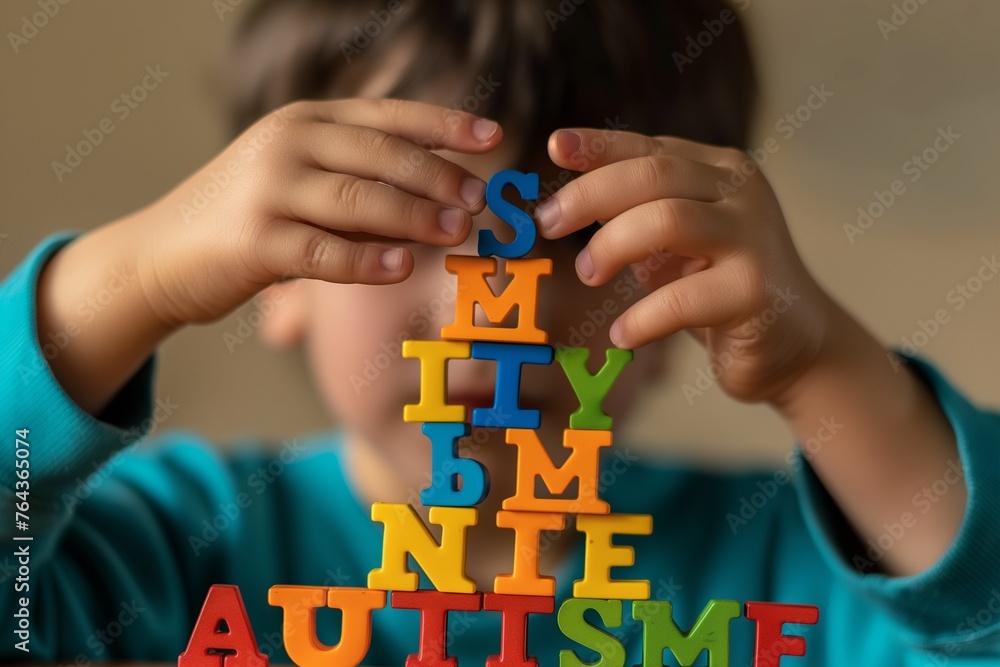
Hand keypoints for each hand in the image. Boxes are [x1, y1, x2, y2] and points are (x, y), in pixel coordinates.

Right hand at [35, 99, 499, 413]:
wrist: (160, 256)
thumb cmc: (246, 220)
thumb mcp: (299, 183)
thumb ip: (359, 183)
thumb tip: (440, 203)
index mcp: (304, 122)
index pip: (387, 115)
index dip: (444, 125)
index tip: (492, 137)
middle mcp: (287, 144)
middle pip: (382, 154)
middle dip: (439, 176)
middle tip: (480, 200)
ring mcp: (268, 190)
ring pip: (359, 199)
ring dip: (415, 215)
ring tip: (457, 230)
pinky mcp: (254, 242)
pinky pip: (325, 252)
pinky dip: (368, 261)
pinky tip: (402, 267)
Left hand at [535, 129, 833, 404]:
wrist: (794, 343)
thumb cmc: (720, 286)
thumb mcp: (674, 241)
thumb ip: (635, 213)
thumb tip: (567, 202)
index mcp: (719, 171)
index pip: (650, 147)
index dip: (599, 145)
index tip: (553, 146)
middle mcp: (741, 192)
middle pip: (654, 176)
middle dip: (590, 195)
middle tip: (549, 224)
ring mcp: (753, 239)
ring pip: (668, 221)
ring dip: (612, 246)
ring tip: (588, 274)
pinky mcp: (755, 292)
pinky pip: (682, 298)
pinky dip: (641, 318)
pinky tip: (622, 334)